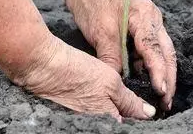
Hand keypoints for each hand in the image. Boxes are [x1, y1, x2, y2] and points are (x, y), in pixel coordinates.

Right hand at [12, 35, 155, 121]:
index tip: (149, 107)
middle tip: (132, 99)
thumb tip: (149, 113)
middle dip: (128, 114)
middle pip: (119, 122)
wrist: (43, 67)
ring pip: (107, 117)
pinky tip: (100, 95)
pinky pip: (94, 114)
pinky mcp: (74, 114)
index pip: (131, 124)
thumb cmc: (77, 73)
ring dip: (116, 109)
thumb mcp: (111, 83)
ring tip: (116, 95)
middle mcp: (95, 125)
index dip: (140, 116)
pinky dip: (101, 106)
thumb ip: (130, 101)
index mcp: (107, 121)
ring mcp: (84, 120)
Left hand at [65, 0, 176, 110]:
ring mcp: (153, 23)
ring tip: (162, 97)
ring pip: (163, 53)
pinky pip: (153, 50)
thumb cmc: (93, 6)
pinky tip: (149, 82)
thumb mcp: (101, 35)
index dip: (159, 72)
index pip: (154, 48)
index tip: (161, 91)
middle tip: (167, 102)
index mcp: (144, 15)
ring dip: (163, 74)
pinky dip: (152, 66)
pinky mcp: (147, 29)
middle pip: (167, 52)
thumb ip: (112, 59)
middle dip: (169, 78)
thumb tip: (119, 84)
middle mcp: (154, 18)